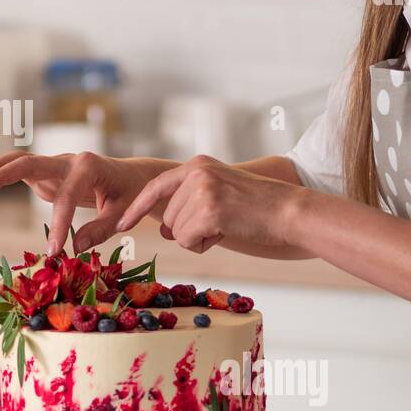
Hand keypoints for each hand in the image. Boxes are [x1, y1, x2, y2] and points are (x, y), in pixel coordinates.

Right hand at [0, 151, 155, 255]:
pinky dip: (4, 171)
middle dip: (6, 174)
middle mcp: (69, 160)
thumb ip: (101, 229)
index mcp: (89, 167)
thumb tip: (76, 247)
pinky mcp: (49, 173)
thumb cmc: (129, 193)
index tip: (54, 250)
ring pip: (22, 161)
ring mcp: (56, 165)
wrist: (132, 176)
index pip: (68, 197)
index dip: (60, 224)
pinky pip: (23, 169)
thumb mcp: (123, 212)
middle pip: (32, 163)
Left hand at [115, 155, 304, 253]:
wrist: (289, 210)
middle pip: (167, 216)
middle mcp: (196, 173)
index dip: (137, 209)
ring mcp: (202, 190)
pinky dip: (203, 245)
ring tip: (227, 225)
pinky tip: (227, 232)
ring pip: (176, 231)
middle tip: (220, 223)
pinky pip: (187, 241)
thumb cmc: (258, 208)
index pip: (156, 187)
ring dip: (197, 238)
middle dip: (187, 230)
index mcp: (197, 165)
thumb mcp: (220, 191)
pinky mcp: (209, 210)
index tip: (121, 225)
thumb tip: (165, 230)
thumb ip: (190, 202)